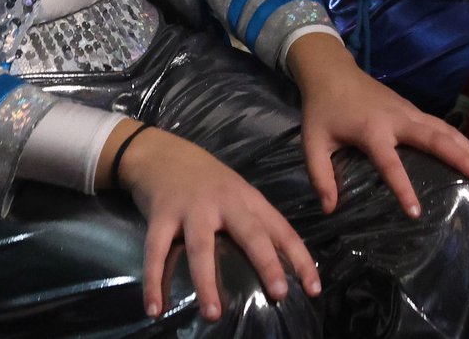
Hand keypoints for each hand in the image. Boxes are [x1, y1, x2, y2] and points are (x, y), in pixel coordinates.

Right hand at [114, 123, 320, 322]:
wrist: (163, 154)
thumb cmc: (207, 182)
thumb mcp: (237, 194)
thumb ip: (253, 223)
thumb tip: (276, 267)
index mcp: (248, 200)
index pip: (281, 230)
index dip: (300, 259)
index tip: (314, 288)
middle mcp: (225, 202)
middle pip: (250, 234)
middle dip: (267, 263)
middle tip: (279, 294)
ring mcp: (192, 208)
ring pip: (202, 248)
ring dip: (207, 283)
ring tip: (213, 315)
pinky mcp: (162, 215)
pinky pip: (156, 252)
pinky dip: (153, 282)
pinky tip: (155, 309)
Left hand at [287, 32, 468, 217]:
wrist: (332, 72)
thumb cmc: (322, 109)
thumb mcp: (313, 143)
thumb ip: (320, 176)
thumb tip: (331, 208)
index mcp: (372, 130)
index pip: (390, 163)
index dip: (403, 187)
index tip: (416, 212)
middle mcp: (397, 119)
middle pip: (434, 138)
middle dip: (459, 156)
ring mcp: (409, 111)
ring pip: (444, 129)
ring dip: (466, 147)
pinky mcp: (413, 109)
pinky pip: (441, 125)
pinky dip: (459, 139)